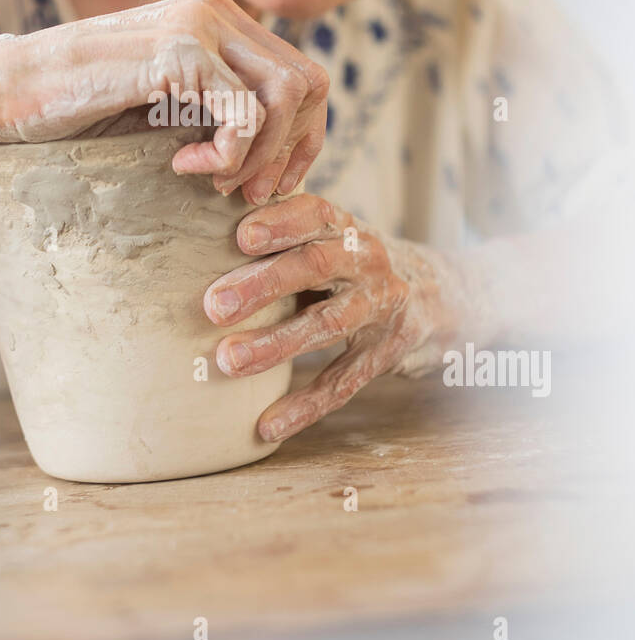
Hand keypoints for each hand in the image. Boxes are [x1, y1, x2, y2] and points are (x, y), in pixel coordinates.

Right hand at [0, 0, 329, 200]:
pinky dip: (227, 155)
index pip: (304, 74)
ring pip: (286, 97)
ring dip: (260, 155)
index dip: (304, 137)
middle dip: (292, 149)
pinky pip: (245, 114)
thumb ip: (218, 105)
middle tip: (248, 192)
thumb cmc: (81, 103)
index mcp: (220, 18)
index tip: (272, 182)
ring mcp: (199, 24)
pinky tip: (184, 165)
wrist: (11, 87)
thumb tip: (279, 151)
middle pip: (310, 84)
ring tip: (216, 181)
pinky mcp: (177, 51)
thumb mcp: (168, 101)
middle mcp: (217, 10)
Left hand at [203, 194, 470, 441]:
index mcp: (346, 228)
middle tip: (214, 305)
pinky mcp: (387, 354)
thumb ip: (286, 237)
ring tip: (228, 360)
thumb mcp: (334, 239)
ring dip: (276, 343)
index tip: (241, 235)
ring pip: (328, 325)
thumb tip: (197, 238)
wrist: (443, 294)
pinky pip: (343, 383)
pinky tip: (266, 425)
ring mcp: (381, 310)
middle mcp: (369, 262)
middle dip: (263, 284)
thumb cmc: (358, 264)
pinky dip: (303, 406)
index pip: (316, 214)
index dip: (281, 222)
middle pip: (317, 267)